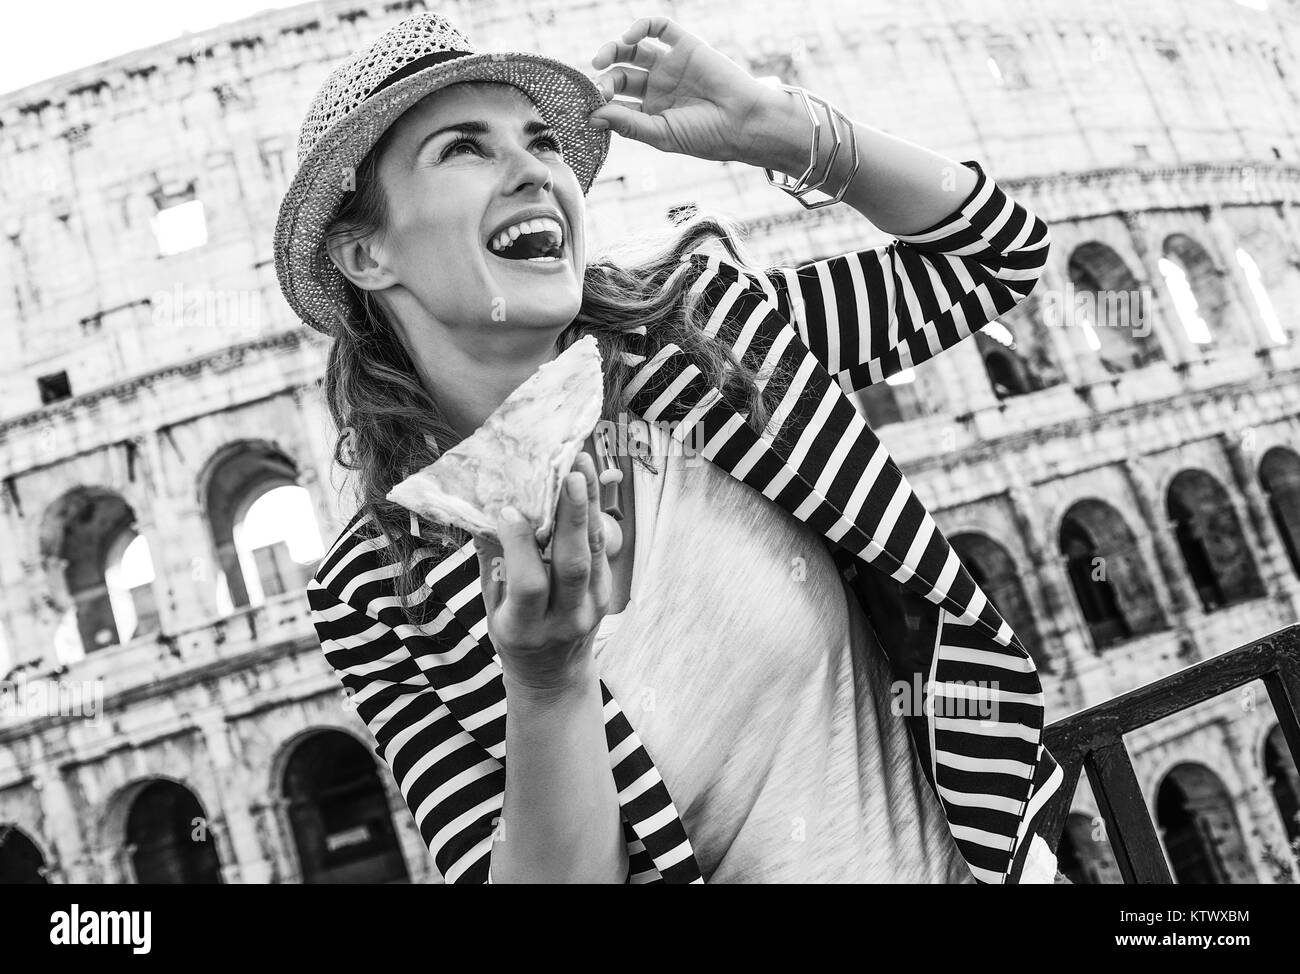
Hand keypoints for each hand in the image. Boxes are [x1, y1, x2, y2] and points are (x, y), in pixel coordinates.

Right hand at [470, 452, 616, 691]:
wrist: (554, 675)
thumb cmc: (513, 635)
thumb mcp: (490, 609)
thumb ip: (491, 562)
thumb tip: (479, 509)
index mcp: (525, 628)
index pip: (530, 584)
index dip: (521, 546)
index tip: (509, 511)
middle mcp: (563, 619)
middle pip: (573, 565)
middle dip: (572, 516)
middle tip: (570, 473)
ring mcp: (591, 607)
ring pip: (593, 553)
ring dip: (589, 505)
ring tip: (583, 465)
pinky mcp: (607, 593)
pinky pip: (602, 550)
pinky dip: (595, 515)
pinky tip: (589, 485)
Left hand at [588, 15, 776, 164]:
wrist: (743, 121)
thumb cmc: (706, 136)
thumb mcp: (661, 134)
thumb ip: (627, 124)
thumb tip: (592, 117)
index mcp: (651, 112)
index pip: (616, 103)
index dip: (601, 102)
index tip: (591, 106)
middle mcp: (658, 87)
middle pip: (620, 75)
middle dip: (605, 79)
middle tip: (600, 86)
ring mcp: (671, 65)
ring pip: (633, 50)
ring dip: (613, 49)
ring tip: (602, 58)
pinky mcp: (685, 45)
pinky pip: (659, 28)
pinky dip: (641, 27)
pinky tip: (630, 37)